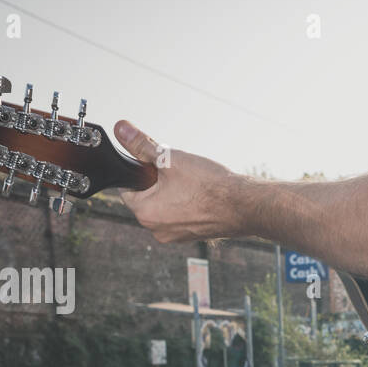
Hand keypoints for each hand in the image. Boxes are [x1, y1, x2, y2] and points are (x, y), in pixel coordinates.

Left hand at [113, 120, 239, 242]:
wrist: (245, 206)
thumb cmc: (210, 186)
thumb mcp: (170, 158)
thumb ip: (142, 145)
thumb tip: (122, 130)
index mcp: (145, 214)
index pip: (128, 188)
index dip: (140, 170)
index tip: (154, 163)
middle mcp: (157, 231)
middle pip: (147, 197)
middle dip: (158, 181)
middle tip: (178, 171)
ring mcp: (176, 236)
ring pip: (166, 206)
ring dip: (173, 192)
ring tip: (193, 182)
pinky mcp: (193, 236)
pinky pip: (182, 215)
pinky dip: (188, 203)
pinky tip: (202, 194)